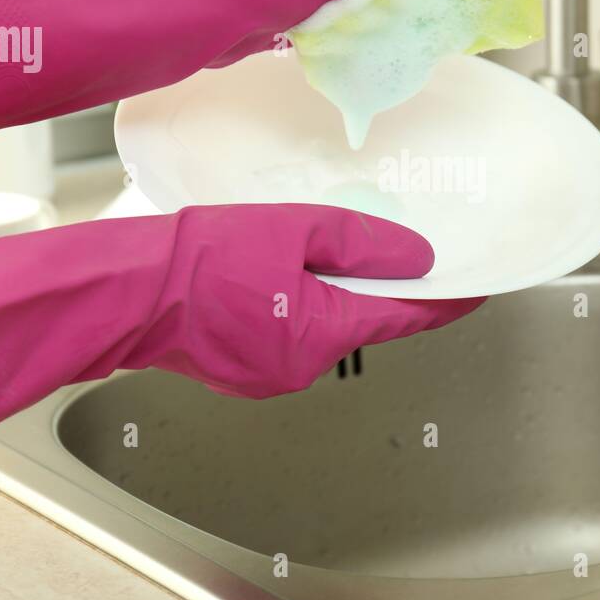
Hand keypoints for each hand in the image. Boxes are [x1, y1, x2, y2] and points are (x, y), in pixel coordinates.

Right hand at [0, 203, 483, 474]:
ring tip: (337, 243)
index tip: (478, 281)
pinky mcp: (244, 364)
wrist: (122, 290)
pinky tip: (288, 267)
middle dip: (388, 287)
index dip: (448, 297)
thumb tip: (417, 256)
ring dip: (341, 290)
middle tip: (405, 244)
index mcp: (323, 332)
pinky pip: (293, 329)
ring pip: (329, 324)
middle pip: (369, 321)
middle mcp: (304, 363)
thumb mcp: (290, 229)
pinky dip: (304, 300)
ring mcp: (271, 370)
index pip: (409, 317)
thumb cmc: (193, 259)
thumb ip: (360, 241)